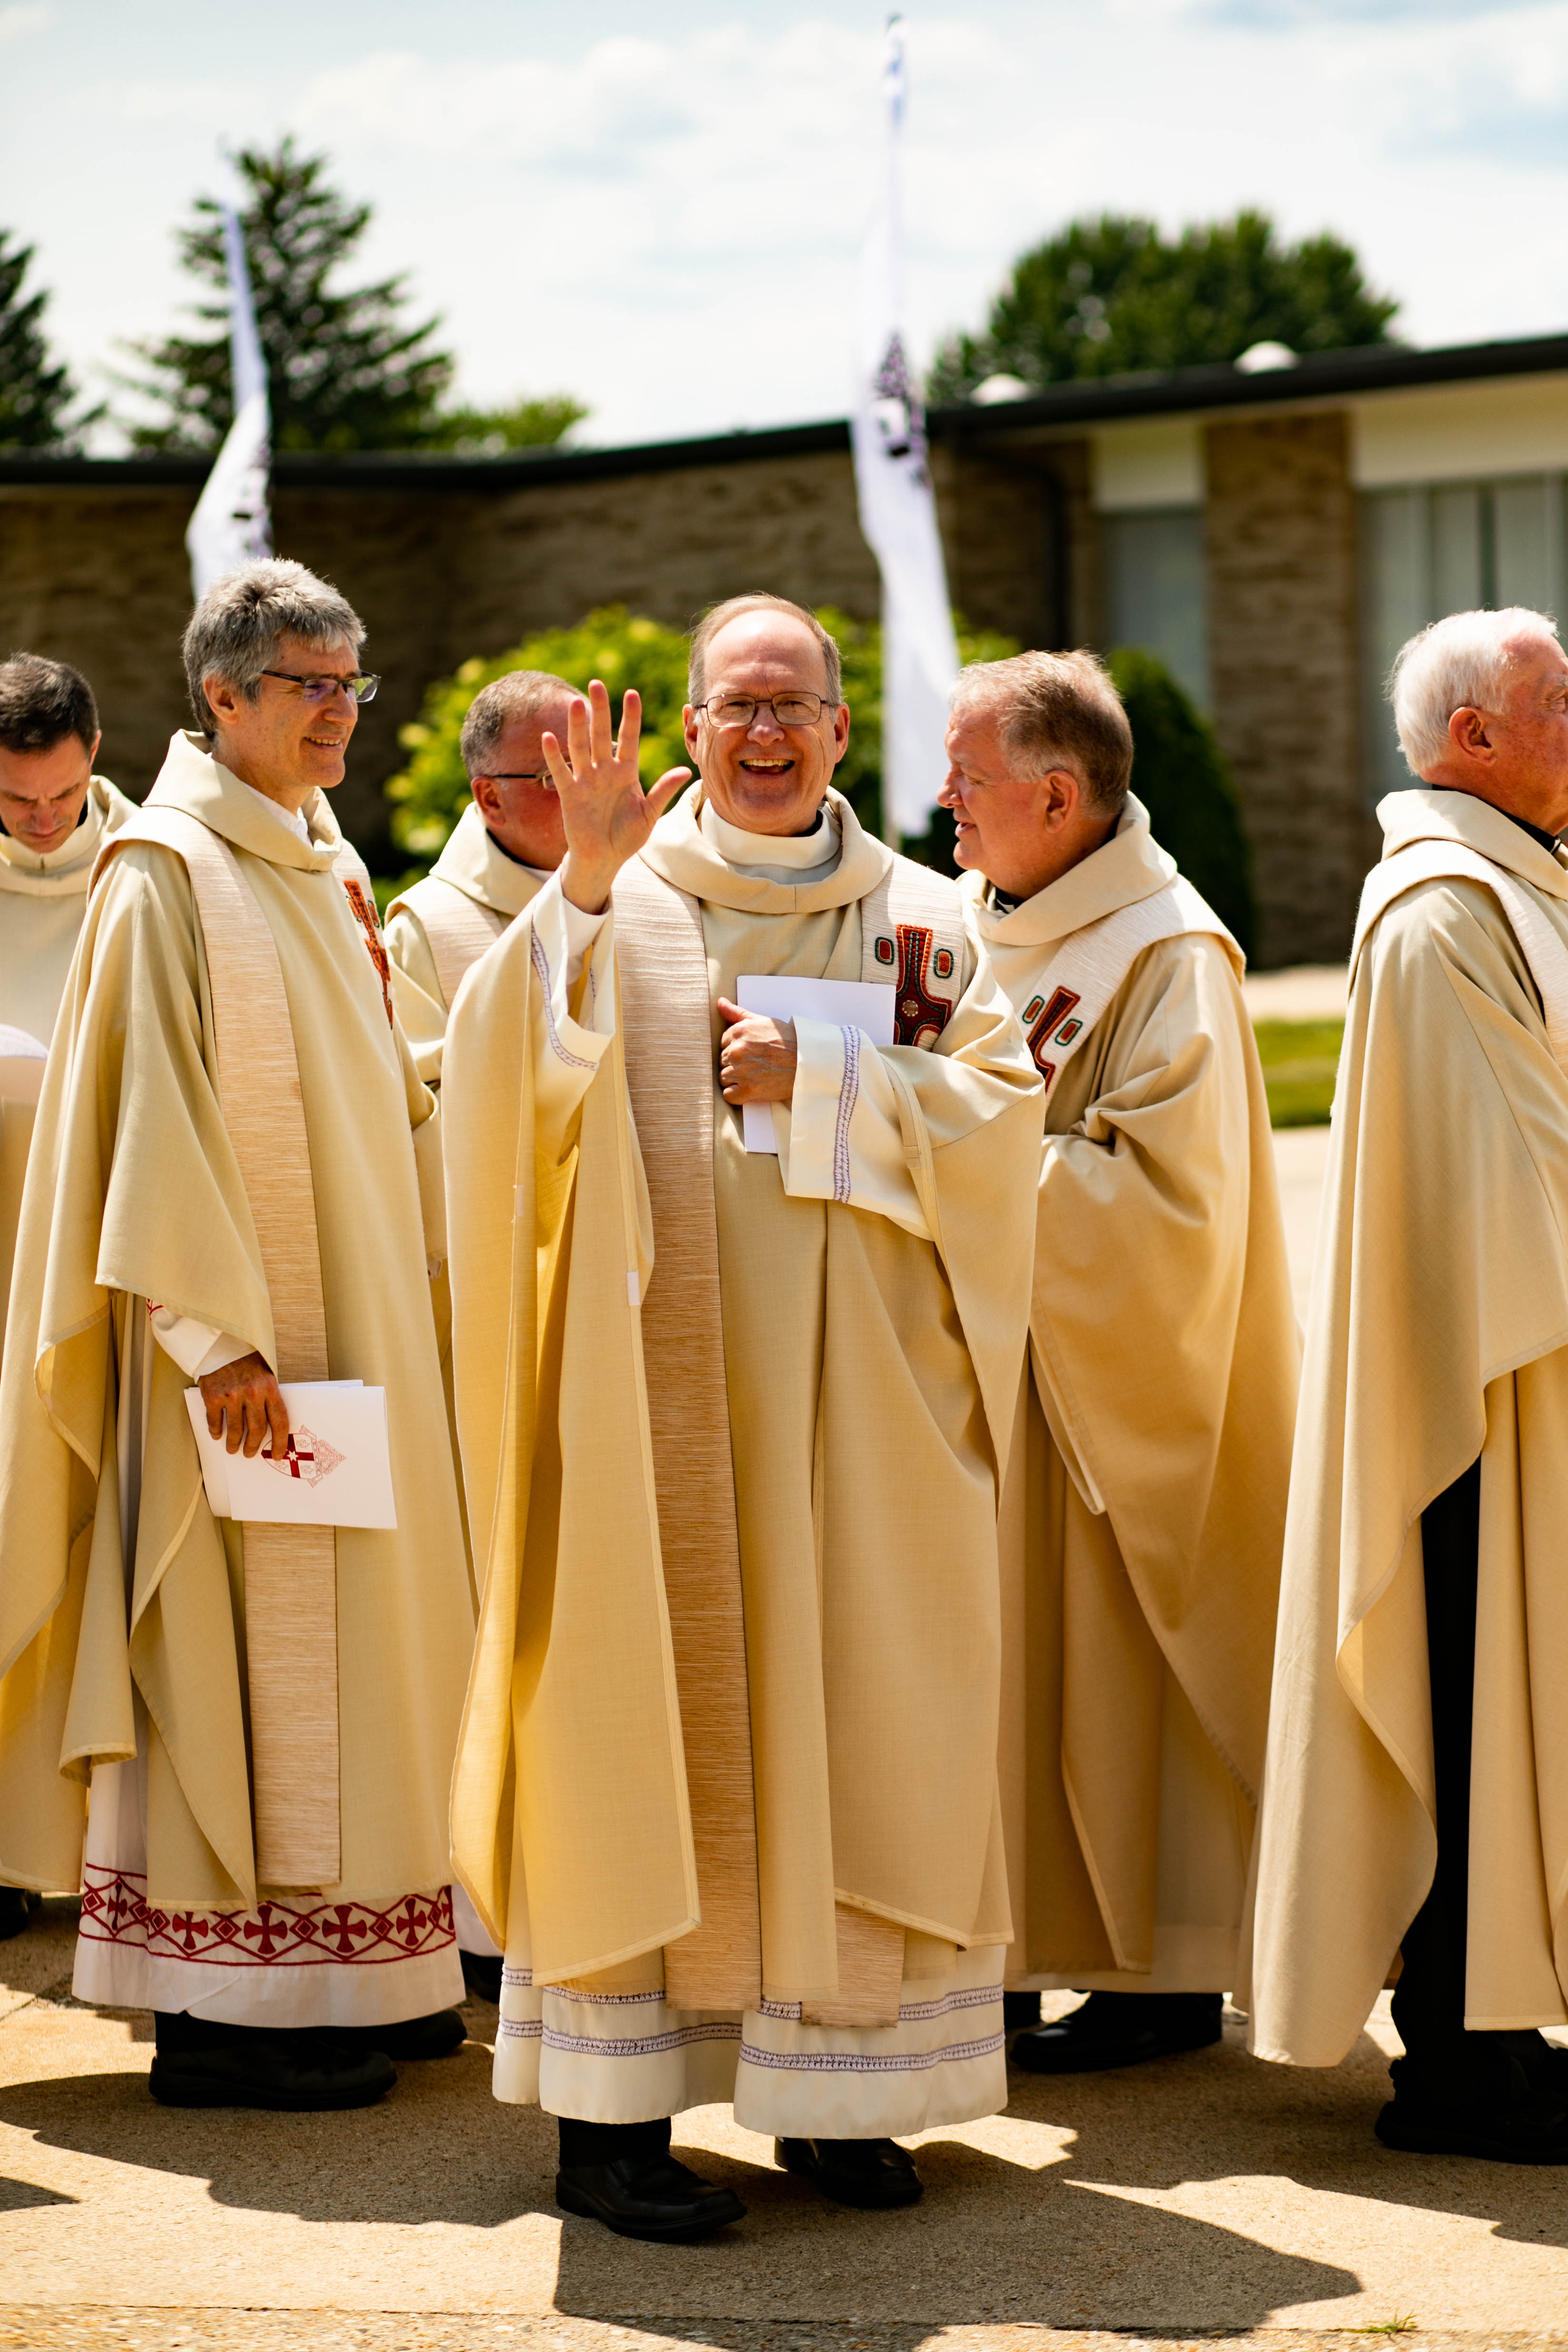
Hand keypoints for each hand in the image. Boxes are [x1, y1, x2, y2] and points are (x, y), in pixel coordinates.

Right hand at [198, 1349, 289, 1459]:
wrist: (220, 1342)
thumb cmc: (246, 1359)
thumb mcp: (265, 1373)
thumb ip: (268, 1396)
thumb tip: (272, 1426)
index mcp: (270, 1387)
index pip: (279, 1421)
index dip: (279, 1441)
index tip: (277, 1454)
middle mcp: (252, 1393)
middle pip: (256, 1429)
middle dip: (253, 1446)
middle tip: (250, 1454)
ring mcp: (231, 1395)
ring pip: (235, 1430)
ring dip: (234, 1443)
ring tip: (232, 1449)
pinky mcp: (212, 1396)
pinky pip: (214, 1421)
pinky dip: (216, 1431)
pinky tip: (217, 1435)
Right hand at [545, 679, 690, 914]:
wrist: (604, 858)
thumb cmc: (627, 836)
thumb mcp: (649, 814)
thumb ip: (663, 791)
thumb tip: (685, 771)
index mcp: (626, 772)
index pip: (629, 739)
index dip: (630, 718)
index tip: (632, 693)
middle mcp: (605, 771)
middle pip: (601, 735)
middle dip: (600, 711)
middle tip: (596, 684)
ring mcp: (585, 781)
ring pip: (580, 748)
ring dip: (577, 726)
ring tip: (577, 703)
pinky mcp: (569, 794)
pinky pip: (560, 772)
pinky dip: (554, 756)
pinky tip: (548, 737)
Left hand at [717, 997, 797, 1103]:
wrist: (808, 1061)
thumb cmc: (788, 1041)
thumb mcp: (763, 1021)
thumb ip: (738, 1013)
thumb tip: (721, 1002)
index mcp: (739, 1032)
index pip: (723, 1043)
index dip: (735, 1048)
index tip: (750, 1052)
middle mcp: (737, 1050)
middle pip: (723, 1061)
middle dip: (735, 1063)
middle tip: (755, 1064)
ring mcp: (741, 1071)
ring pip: (723, 1078)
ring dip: (735, 1079)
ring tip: (754, 1075)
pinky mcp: (748, 1090)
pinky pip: (729, 1095)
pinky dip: (737, 1094)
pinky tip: (750, 1088)